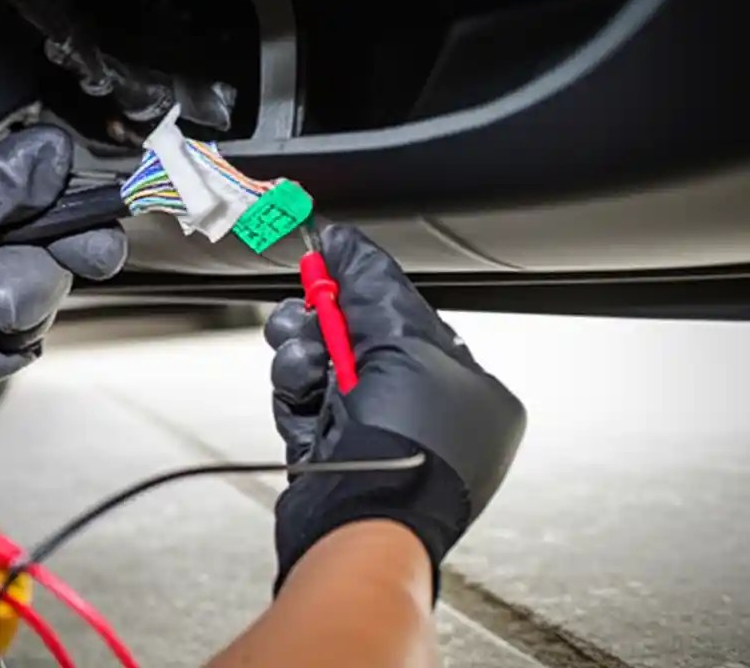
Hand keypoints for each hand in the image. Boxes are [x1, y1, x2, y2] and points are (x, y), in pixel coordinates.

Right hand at [264, 224, 524, 595]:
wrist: (366, 520)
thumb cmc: (410, 446)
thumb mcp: (404, 342)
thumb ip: (372, 285)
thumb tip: (344, 242)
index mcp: (467, 390)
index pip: (409, 317)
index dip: (364, 285)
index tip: (329, 257)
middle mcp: (423, 414)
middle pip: (359, 338)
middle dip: (324, 318)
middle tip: (307, 307)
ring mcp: (375, 435)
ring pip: (324, 366)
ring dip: (304, 353)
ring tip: (303, 358)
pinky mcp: (331, 453)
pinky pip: (304, 401)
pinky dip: (295, 389)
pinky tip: (300, 390)